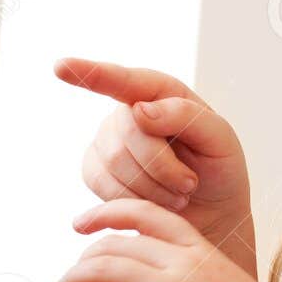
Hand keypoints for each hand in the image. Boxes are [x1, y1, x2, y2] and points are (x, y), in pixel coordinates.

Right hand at [53, 56, 256, 278]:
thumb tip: (138, 109)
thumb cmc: (218, 171)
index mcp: (161, 92)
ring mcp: (107, 140)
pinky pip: (102, 183)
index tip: (60, 66)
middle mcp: (127, 110)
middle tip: (189, 186)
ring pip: (115, 162)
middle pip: (128, 133)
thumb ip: (186, 117)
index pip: (124, 80)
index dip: (91, 73)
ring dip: (153, 187)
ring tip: (178, 196)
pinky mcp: (95, 170)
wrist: (211, 215)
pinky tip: (154, 201)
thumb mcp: (220, 140)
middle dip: (163, 166)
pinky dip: (133, 198)